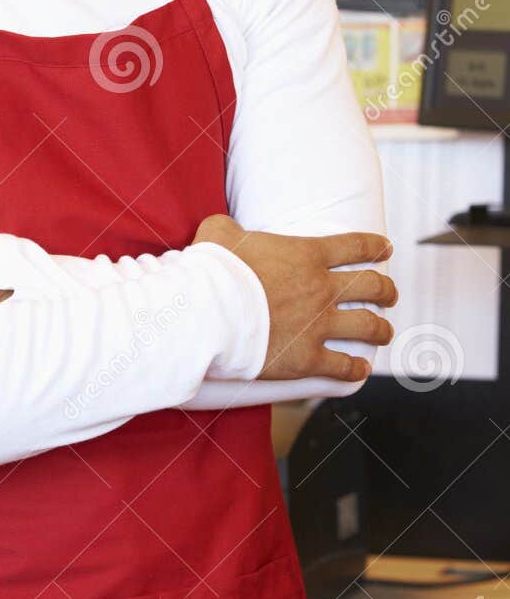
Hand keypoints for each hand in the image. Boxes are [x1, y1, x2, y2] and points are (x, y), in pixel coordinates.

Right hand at [193, 214, 396, 381]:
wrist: (209, 313)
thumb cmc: (213, 272)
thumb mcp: (218, 234)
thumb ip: (228, 228)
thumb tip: (223, 229)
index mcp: (307, 255)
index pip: (355, 246)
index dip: (375, 247)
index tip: (385, 249)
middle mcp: (321, 289)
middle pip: (372, 286)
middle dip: (386, 291)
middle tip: (389, 295)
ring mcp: (318, 325)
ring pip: (368, 326)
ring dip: (381, 330)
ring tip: (384, 332)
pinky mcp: (307, 358)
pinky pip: (342, 366)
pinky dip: (355, 369)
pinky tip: (359, 370)